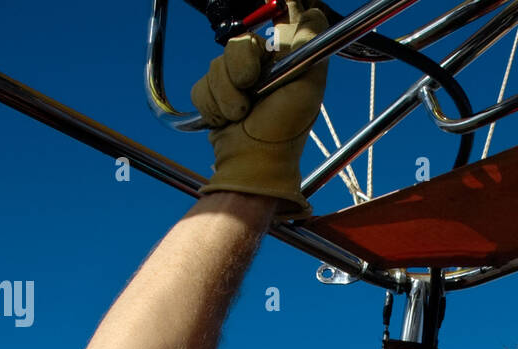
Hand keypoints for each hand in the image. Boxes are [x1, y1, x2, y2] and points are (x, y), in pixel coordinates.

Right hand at [191, 1, 329, 218]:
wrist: (252, 163)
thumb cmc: (284, 131)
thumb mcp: (306, 86)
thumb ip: (309, 46)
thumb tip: (314, 11)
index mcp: (286, 60)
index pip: (281, 19)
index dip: (280, 6)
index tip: (279, 0)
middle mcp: (262, 66)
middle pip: (237, 44)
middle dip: (239, 71)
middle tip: (250, 92)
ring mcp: (236, 79)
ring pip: (216, 65)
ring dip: (227, 96)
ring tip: (240, 115)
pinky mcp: (215, 94)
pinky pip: (202, 86)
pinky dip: (213, 106)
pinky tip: (228, 120)